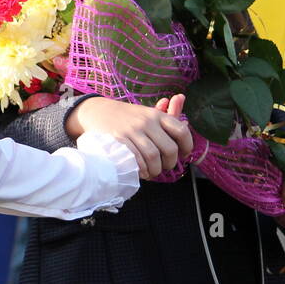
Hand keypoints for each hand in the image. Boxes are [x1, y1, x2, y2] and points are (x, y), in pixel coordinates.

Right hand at [65, 94, 192, 178]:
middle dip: (170, 163)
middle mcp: (146, 122)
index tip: (183, 154)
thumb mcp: (147, 112)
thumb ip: (167, 116)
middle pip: (169, 149)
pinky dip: (141, 169)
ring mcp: (131, 131)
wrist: (97, 111)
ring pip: (153, 156)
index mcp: (156, 115)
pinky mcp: (118, 140)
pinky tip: (141, 171)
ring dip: (155, 170)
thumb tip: (186, 119)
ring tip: (152, 172)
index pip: (181, 131)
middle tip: (165, 167)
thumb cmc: (126, 116)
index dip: (187, 146)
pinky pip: (136, 160)